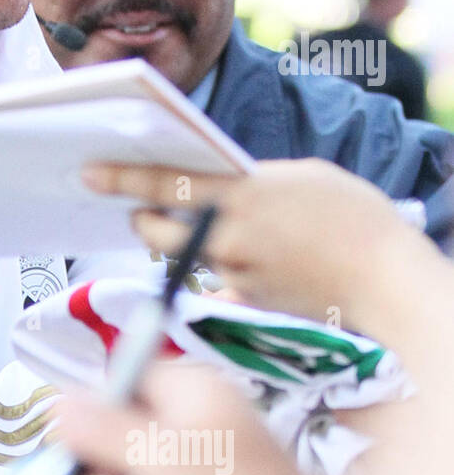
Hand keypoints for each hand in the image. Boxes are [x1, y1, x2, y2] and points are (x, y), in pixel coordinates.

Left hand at [82, 157, 430, 329]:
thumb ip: (249, 182)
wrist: (384, 277)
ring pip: (186, 257)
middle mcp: (227, 237)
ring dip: (185, 243)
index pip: (166, 185)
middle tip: (140, 210)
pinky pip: (216, 280)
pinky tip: (258, 258)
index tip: (89, 173)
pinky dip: (223, 267)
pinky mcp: (244, 300)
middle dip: (143, 220)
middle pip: (157, 231)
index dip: (123, 179)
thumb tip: (219, 190)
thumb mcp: (298, 177)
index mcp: (241, 194)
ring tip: (216, 230)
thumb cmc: (351, 215)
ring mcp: (233, 273)